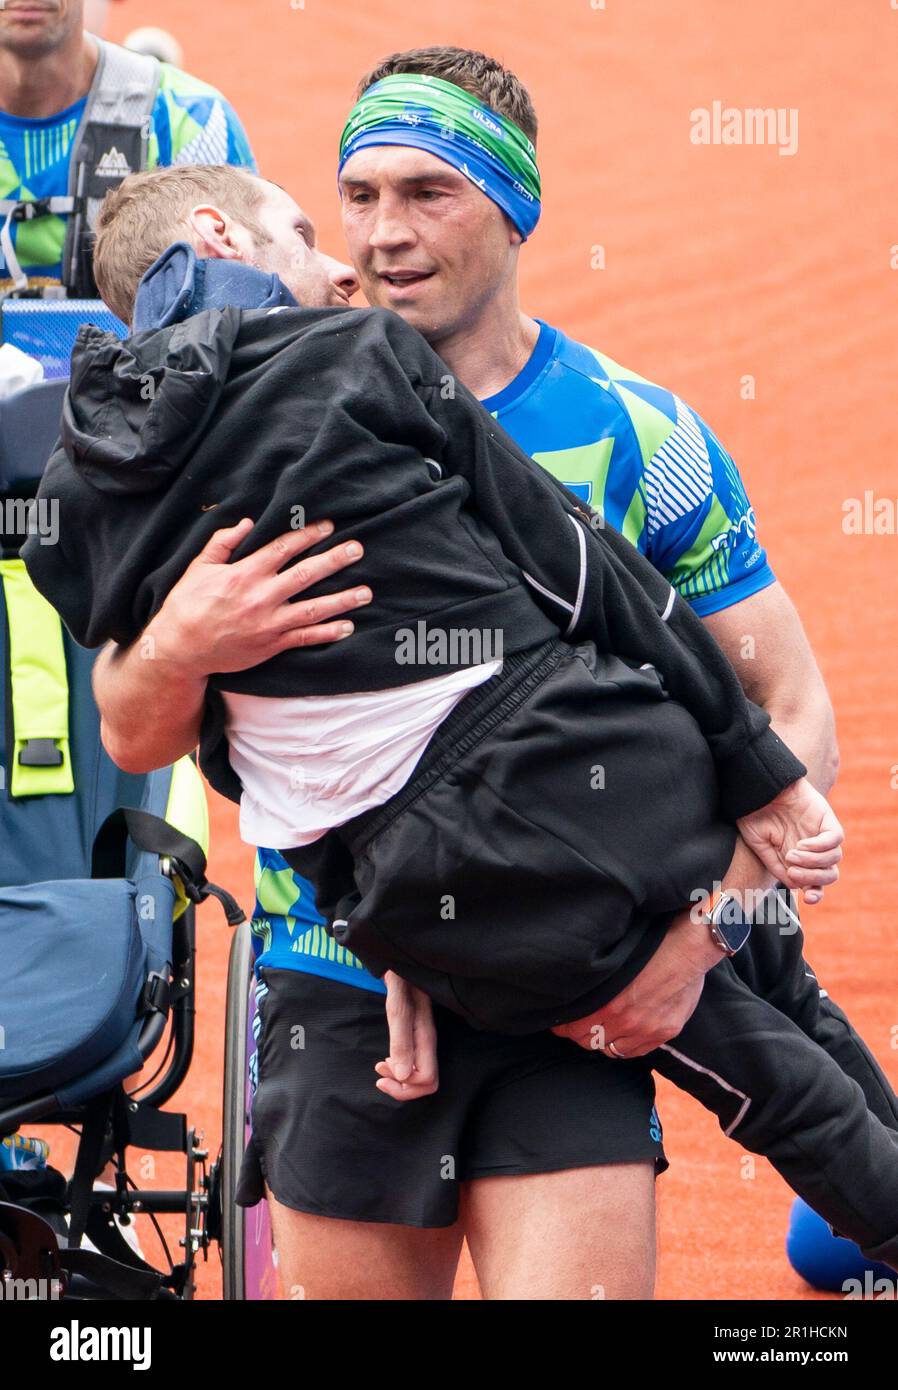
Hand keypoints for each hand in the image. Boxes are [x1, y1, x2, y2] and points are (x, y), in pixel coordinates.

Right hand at [148, 517, 370, 677]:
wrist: (180, 648)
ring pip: (314, 608)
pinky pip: (305, 638)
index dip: (308, 535)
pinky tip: (349, 626)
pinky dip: (328, 633)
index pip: (284, 548)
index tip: (328, 527)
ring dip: (342, 599)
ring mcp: (269, 623)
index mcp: (245, 573)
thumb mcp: (199, 567)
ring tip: (366, 592)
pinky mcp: (271, 645)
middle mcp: (261, 596)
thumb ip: (222, 542)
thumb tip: (246, 522)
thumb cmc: (187, 605)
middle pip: (306, 574)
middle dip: (334, 560)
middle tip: (358, 549)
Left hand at [374, 972, 438, 1101]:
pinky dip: (400, 1069)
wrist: (399, 960)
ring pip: (421, 1076)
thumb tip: (402, 1074)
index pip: (427, 1079)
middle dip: (403, 1088)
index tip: (381, 1069)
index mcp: (426, 1037)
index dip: (404, 1085)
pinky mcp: (416, 1035)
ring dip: (400, 1079)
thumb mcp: (397, 1006)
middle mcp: (428, 1041)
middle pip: (427, 1083)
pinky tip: (387, 1058)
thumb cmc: (400, 979)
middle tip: (379, 1075)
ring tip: (380, 1066)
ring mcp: (423, 1039)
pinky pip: (414, 1064)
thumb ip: (401, 1039)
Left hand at [552, 908, 712, 1056]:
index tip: (561, 1022)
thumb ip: (598, 987)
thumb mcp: (615, 965)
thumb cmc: (650, 949)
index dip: (565, 1027)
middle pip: (590, 1042)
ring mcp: (647, 1030)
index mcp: (609, 1004)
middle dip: (581, 1034)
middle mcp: (627, 1021)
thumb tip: (578, 995)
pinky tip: (622, 1036)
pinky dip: (624, 1047)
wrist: (687, 950)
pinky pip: (635, 1053)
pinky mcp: (665, 1033)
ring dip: (603, 1041)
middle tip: (578, 1026)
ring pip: (611, 1050)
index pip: (574, 1028)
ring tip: (601, 1030)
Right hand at [737, 777, 842, 905]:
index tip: (807, 899)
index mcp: (797, 857)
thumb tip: (795, 885)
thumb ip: (777, 867)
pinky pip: (835, 838)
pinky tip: (803, 844)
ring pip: (834, 859)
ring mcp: (820, 832)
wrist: (755, 788)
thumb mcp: (760, 846)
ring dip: (813, 862)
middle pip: (830, 874)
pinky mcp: (826, 817)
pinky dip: (821, 846)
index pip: (816, 882)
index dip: (816, 893)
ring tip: (792, 854)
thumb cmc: (754, 814)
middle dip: (814, 879)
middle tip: (793, 870)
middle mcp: (812, 848)